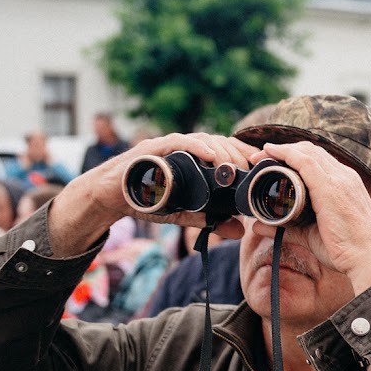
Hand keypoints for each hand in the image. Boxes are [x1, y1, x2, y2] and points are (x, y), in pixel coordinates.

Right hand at [48, 133, 255, 257]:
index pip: (225, 148)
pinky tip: (212, 156)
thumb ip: (208, 220)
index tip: (263, 165)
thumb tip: (240, 231)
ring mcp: (167, 145)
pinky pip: (178, 142)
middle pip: (219, 141)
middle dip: (239, 152)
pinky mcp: (152, 148)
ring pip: (202, 139)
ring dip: (223, 151)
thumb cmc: (144, 199)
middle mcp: (182, 146)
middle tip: (253, 170)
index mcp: (192, 157)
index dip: (245, 153)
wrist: (107, 197)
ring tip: (236, 167)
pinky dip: (197, 147)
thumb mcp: (182, 213)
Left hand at [259, 141, 370, 294]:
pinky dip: (286, 154)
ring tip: (260, 155)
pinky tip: (271, 152)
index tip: (271, 161)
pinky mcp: (331, 187)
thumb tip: (258, 227)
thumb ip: (287, 229)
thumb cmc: (348, 251)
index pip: (319, 160)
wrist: (370, 260)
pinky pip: (305, 161)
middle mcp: (345, 176)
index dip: (294, 155)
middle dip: (284, 150)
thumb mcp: (313, 235)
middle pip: (311, 151)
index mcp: (346, 184)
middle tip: (260, 157)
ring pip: (307, 152)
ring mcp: (340, 179)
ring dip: (281, 149)